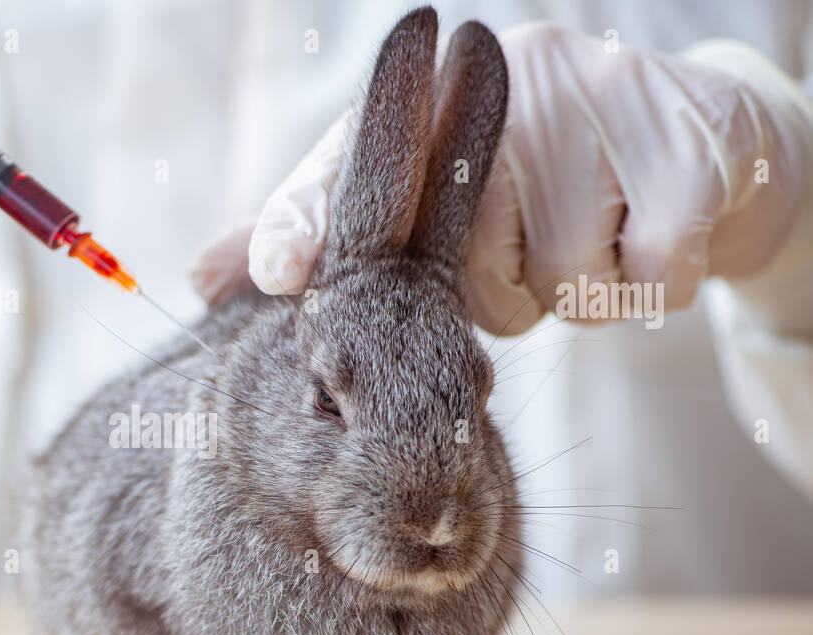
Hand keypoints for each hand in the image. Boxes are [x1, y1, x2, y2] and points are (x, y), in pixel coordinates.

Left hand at [191, 22, 812, 334]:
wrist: (686, 140)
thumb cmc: (524, 184)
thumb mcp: (417, 208)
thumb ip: (315, 234)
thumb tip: (198, 277)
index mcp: (426, 108)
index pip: (349, 171)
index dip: (308, 226)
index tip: (283, 277)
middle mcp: (503, 89)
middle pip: (472, 276)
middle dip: (499, 296)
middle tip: (523, 249)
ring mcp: (596, 110)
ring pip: (560, 287)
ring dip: (575, 292)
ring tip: (587, 233)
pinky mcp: (684, 152)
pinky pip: (648, 280)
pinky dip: (651, 286)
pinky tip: (646, 235)